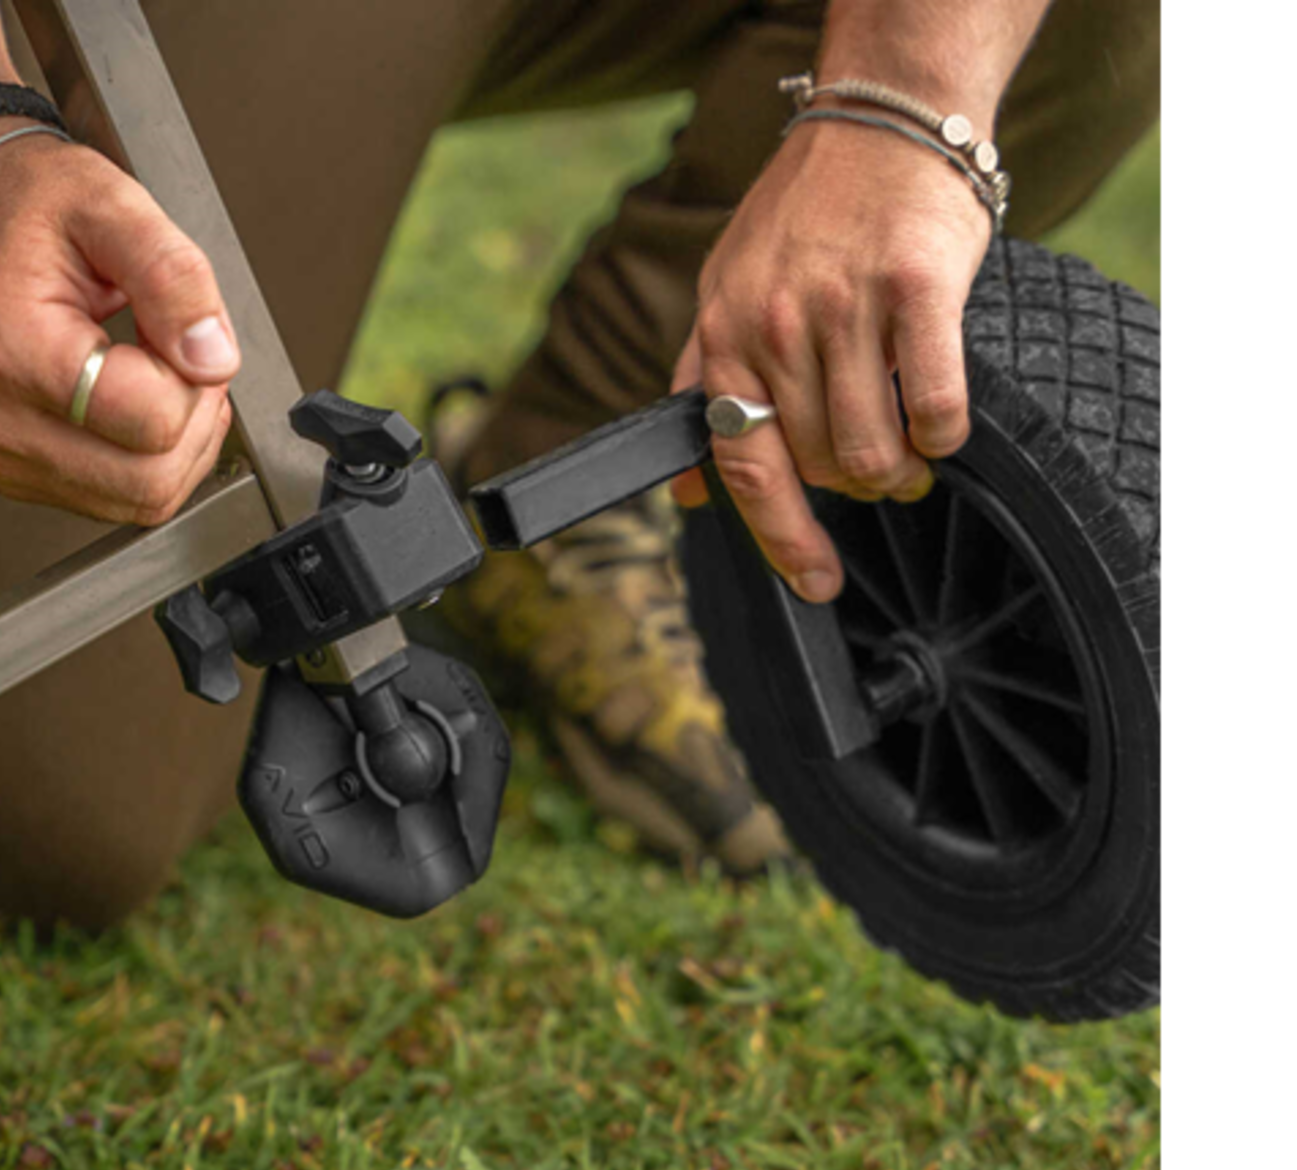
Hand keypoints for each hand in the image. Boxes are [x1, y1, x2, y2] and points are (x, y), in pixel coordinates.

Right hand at [0, 121, 239, 524]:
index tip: (180, 333)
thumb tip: (214, 358)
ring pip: (143, 499)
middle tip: (181, 355)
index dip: (194, 379)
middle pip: (152, 478)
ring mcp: (5, 453)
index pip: (154, 421)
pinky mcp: (20, 471)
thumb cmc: (36, 209)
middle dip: (194, 418)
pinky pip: (120, 499)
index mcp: (12, 346)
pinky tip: (143, 404)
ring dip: (179, 445)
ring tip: (160, 374)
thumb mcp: (115, 208)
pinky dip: (152, 459)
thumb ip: (175, 279)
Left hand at [670, 115, 992, 601]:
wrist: (876, 123)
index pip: (744, 466)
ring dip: (901, 471)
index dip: (780, 538)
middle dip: (856, 488)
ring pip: (875, 449)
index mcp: (724, 334)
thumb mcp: (723, 290)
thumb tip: (687, 493)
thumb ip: (700, 386)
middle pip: (823, 467)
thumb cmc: (801, 216)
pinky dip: (945, 434)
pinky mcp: (915, 289)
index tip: (815, 583)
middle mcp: (777, 326)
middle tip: (879, 471)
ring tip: (911, 454)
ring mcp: (845, 307)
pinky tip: (942, 424)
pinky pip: (936, 406)